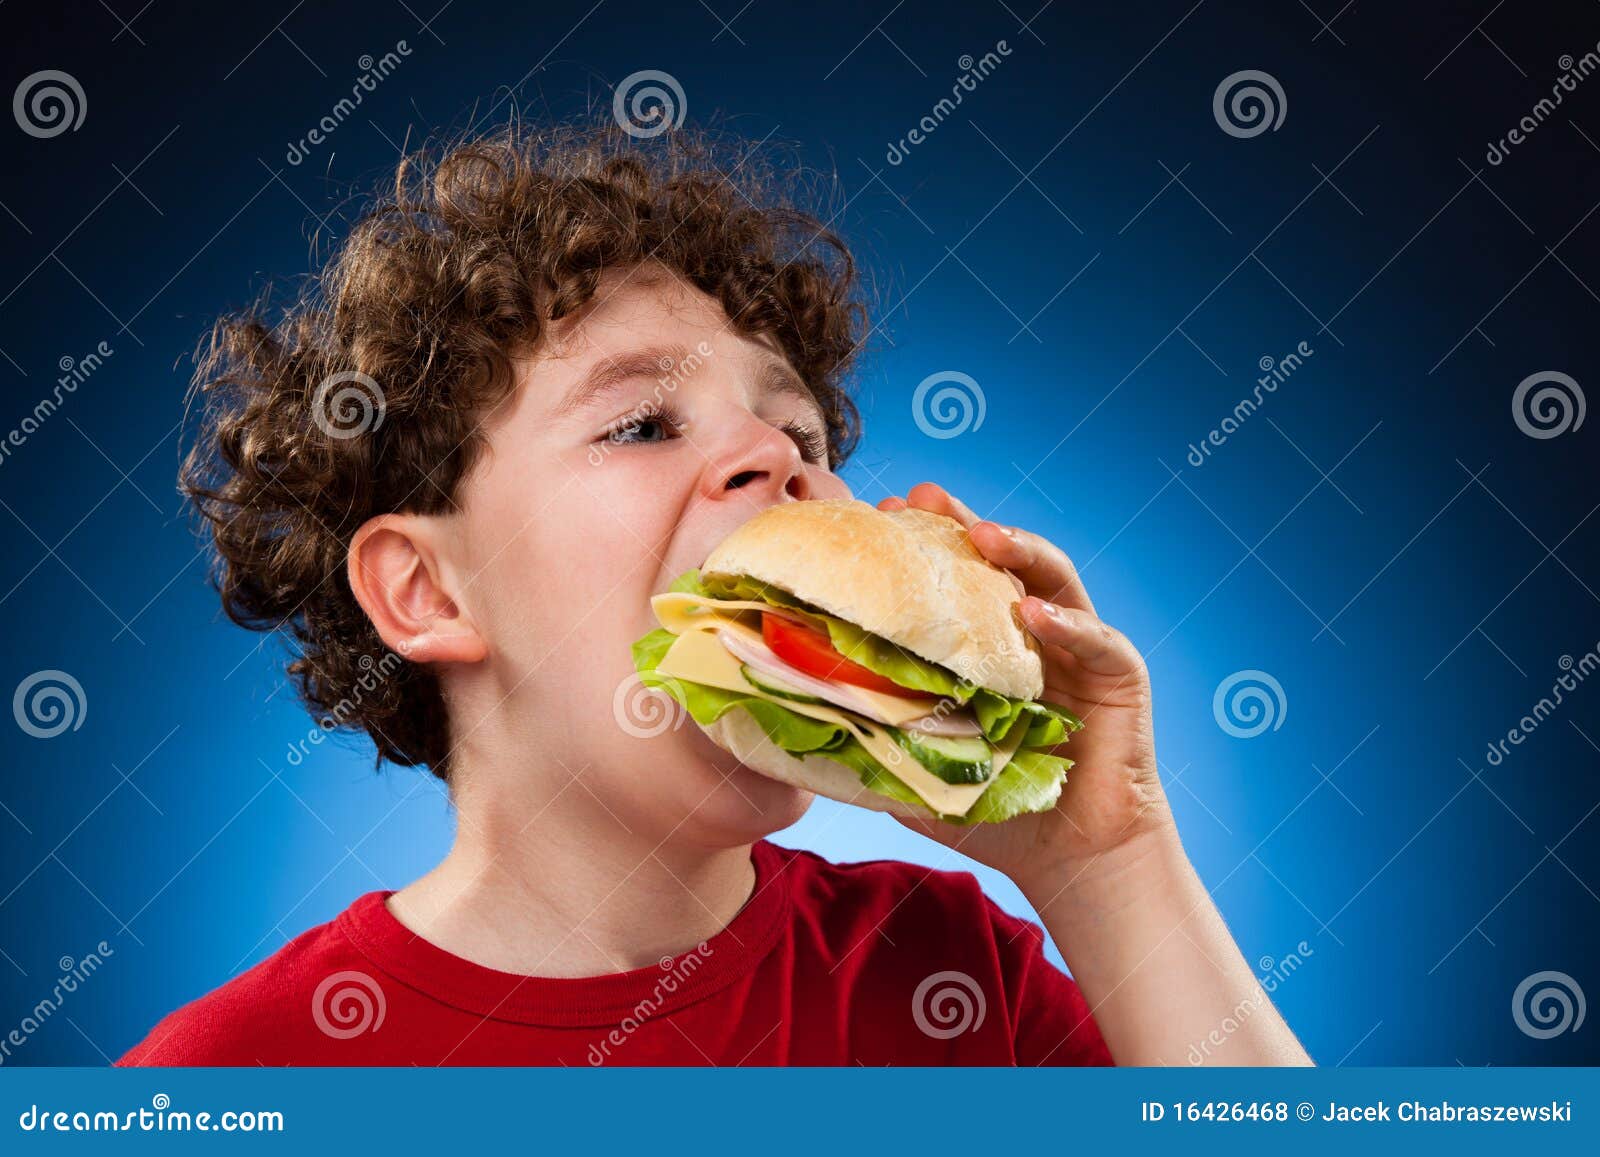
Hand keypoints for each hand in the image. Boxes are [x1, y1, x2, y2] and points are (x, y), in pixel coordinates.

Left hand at [878, 483, 1173, 892]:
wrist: (1073, 860)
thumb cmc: (1000, 816)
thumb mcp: (923, 775)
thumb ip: (878, 744)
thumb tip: (801, 721)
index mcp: (986, 649)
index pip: (953, 583)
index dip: (920, 546)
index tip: (880, 515)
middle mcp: (1032, 635)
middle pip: (999, 563)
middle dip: (962, 523)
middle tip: (923, 497)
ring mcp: (1077, 649)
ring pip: (1052, 581)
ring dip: (1019, 551)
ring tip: (981, 534)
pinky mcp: (1118, 675)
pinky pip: (1095, 638)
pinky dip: (1067, 623)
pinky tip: (1033, 612)